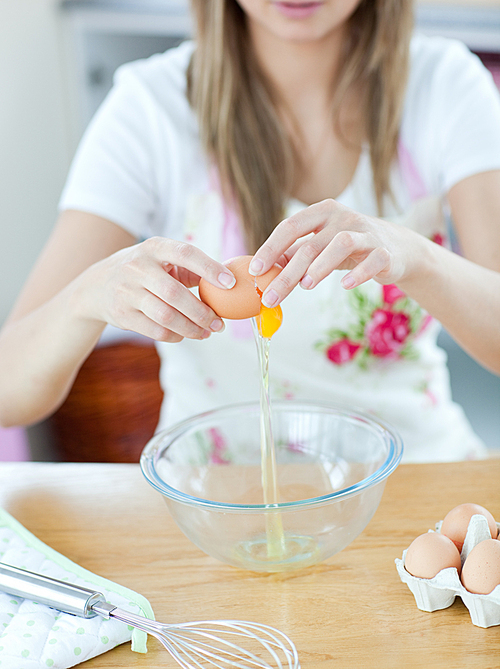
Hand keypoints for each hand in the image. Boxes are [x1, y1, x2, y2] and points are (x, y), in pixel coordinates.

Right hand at [80, 237, 235, 341]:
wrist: (97, 286)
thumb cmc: (144, 271)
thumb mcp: (161, 259)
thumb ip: (192, 269)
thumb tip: (229, 283)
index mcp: (154, 247)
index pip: (185, 253)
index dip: (209, 268)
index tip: (230, 283)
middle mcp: (137, 267)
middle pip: (175, 294)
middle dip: (202, 312)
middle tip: (220, 324)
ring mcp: (126, 291)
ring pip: (166, 316)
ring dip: (191, 328)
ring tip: (207, 332)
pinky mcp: (122, 314)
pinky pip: (156, 331)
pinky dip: (176, 335)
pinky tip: (186, 334)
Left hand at [248, 199, 419, 306]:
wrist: (398, 249)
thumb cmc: (351, 247)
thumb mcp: (320, 245)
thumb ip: (294, 254)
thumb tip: (262, 270)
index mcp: (322, 212)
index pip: (290, 227)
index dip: (270, 248)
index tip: (254, 270)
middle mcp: (343, 217)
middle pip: (310, 243)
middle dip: (287, 273)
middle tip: (271, 297)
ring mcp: (366, 233)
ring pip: (340, 244)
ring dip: (320, 267)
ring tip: (305, 286)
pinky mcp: (385, 252)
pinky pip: (372, 261)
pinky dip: (358, 274)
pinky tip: (345, 286)